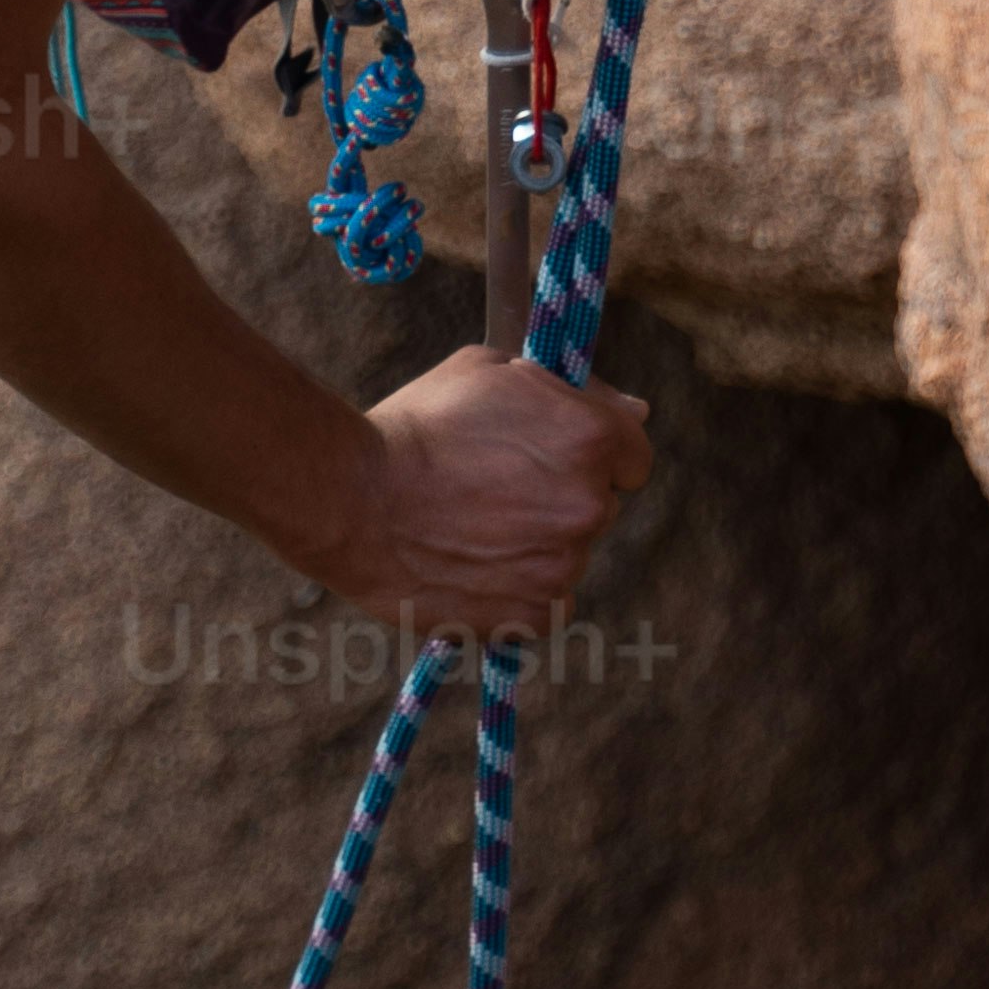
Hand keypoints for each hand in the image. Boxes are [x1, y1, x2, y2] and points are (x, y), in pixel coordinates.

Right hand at [315, 341, 653, 639]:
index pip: (632, 457)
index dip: (592, 455)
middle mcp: (589, 504)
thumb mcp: (491, 373)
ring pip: (567, 557)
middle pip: (598, 507)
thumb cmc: (417, 425)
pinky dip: (518, 593)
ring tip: (469, 529)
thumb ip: (574, 392)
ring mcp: (563, 565)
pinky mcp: (532, 615)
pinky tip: (472, 567)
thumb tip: (638, 410)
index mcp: (591, 438)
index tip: (551, 457)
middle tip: (492, 490)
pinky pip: (546, 605)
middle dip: (559, 498)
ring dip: (536, 547)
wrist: (350, 497)